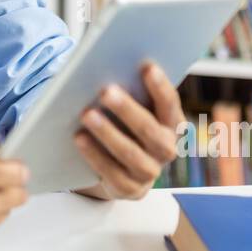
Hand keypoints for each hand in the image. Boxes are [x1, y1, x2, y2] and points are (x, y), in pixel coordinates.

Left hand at [71, 61, 184, 200]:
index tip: (146, 65)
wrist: (115, 166)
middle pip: (151, 131)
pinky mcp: (129, 189)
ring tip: (87, 114)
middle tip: (106, 90)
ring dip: (108, 132)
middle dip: (128, 110)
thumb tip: (108, 61)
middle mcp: (166, 150)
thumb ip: (129, 89)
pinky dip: (94, 154)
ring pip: (131, 153)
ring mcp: (149, 173)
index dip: (161, 87)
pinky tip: (78, 138)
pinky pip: (112, 172)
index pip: (170, 105)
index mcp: (173, 125)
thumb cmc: (121, 124)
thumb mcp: (130, 107)